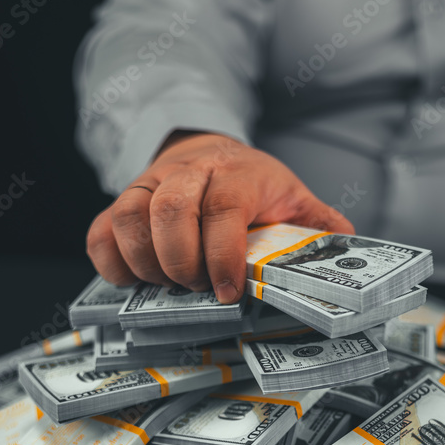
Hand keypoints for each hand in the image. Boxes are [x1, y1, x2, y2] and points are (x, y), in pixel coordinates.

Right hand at [86, 132, 353, 302]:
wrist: (207, 152)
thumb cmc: (250, 186)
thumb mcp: (291, 197)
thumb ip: (316, 223)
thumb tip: (343, 247)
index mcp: (235, 173)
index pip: (223, 209)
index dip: (222, 255)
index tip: (226, 292)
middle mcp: (187, 172)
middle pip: (170, 210)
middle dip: (181, 262)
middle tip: (195, 288)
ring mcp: (148, 185)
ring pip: (128, 217)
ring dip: (145, 264)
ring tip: (167, 287)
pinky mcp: (121, 202)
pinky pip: (100, 231)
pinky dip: (111, 263)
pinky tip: (134, 281)